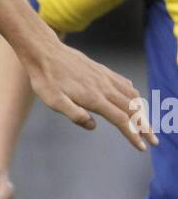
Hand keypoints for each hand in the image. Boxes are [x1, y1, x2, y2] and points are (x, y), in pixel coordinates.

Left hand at [22, 37, 156, 152]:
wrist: (45, 52)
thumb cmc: (46, 79)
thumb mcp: (54, 101)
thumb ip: (74, 114)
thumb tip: (93, 126)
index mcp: (94, 98)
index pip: (121, 120)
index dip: (133, 134)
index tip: (142, 146)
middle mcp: (105, 87)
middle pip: (132, 110)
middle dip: (145, 127)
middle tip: (153, 141)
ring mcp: (105, 77)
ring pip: (132, 96)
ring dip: (141, 112)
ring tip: (145, 125)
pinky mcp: (102, 71)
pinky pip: (124, 84)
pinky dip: (133, 95)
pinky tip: (133, 100)